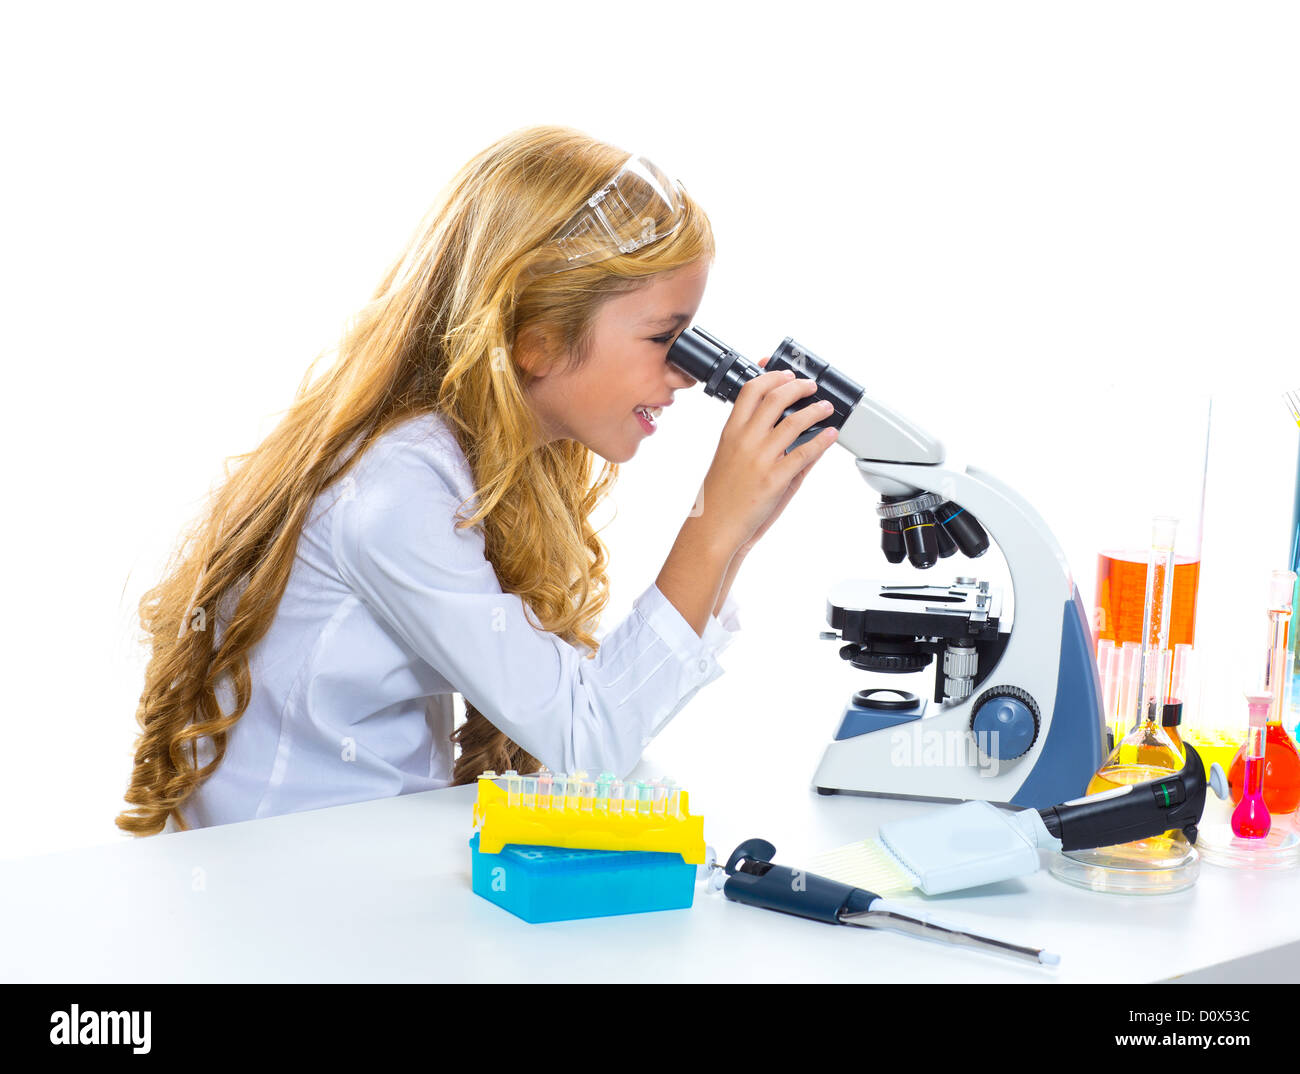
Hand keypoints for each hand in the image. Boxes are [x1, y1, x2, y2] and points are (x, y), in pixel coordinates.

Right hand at [695, 356, 837, 555]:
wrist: (713, 528)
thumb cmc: (720, 498)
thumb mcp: (731, 460)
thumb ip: (758, 441)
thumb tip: (782, 426)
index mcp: (731, 433)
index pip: (751, 391)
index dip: (772, 377)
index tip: (786, 374)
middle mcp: (744, 441)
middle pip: (775, 398)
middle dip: (798, 386)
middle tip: (811, 386)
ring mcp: (760, 459)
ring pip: (794, 422)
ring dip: (816, 410)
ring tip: (826, 407)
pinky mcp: (775, 479)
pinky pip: (805, 453)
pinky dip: (822, 440)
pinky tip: (830, 435)